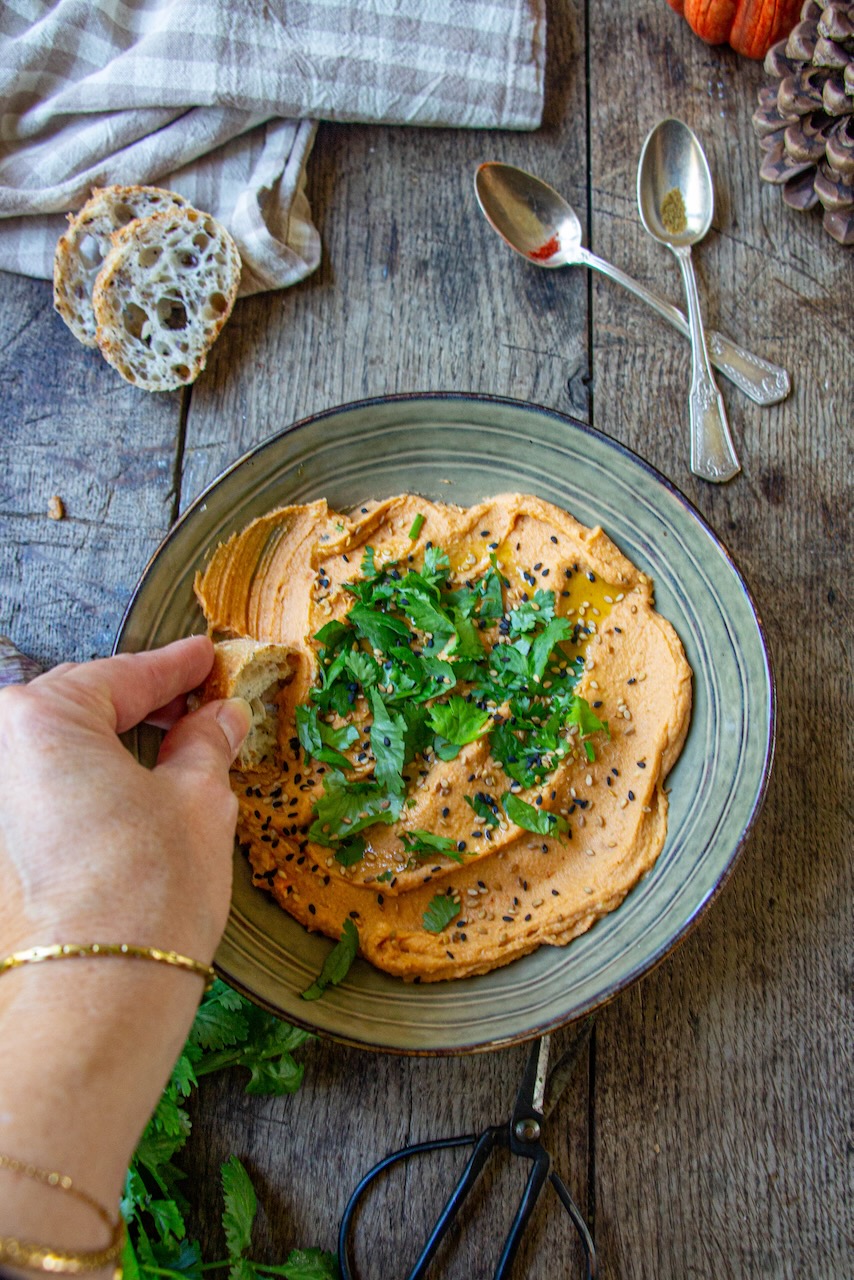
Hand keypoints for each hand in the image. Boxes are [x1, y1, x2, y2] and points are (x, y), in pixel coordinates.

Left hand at [0, 635, 250, 962]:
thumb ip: (205, 743)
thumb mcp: (198, 798)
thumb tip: (219, 717)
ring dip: (115, 745)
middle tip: (200, 705)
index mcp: (39, 718)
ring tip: (176, 751)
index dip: (175, 667)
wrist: (98, 992)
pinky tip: (136, 791)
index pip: (122, 675)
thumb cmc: (146, 891)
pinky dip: (89, 781)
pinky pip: (45, 790)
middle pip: (81, 706)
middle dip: (143, 704)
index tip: (203, 658)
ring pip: (61, 750)